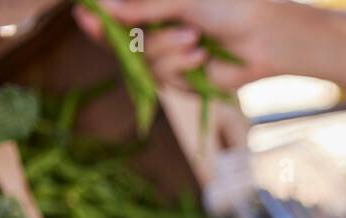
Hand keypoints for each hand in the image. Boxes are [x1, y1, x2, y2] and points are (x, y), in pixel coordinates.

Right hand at [74, 0, 281, 91]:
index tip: (84, 12)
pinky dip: (180, 63)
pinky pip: (163, 75)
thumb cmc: (226, 7)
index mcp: (154, 10)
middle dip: (118, 33)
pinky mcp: (180, 82)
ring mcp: (167, 59)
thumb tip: (107, 8)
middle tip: (99, 22)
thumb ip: (145, 6)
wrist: (261, 37)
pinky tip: (201, 54)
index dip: (97, 18)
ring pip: (141, 59)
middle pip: (119, 41)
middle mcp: (156, 34)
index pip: (115, 17)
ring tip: (193, 36)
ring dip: (164, 47)